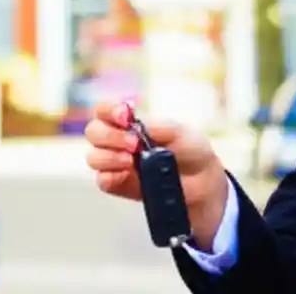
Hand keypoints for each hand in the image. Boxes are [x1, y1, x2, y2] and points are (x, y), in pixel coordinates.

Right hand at [84, 100, 230, 249]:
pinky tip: (127, 174)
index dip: (109, 110)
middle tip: (134, 144)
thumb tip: (134, 127)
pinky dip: (111, 176)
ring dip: (109, 157)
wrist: (202, 180)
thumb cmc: (190, 149)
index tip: (126, 117)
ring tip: (131, 161)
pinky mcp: (118, 185)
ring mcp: (116, 163)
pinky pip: (102, 181)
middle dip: (111, 136)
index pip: (104, 110)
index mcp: (128, 121)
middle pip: (93, 132)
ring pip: (93, 157)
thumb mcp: (179, 130)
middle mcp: (117, 140)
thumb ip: (155, 125)